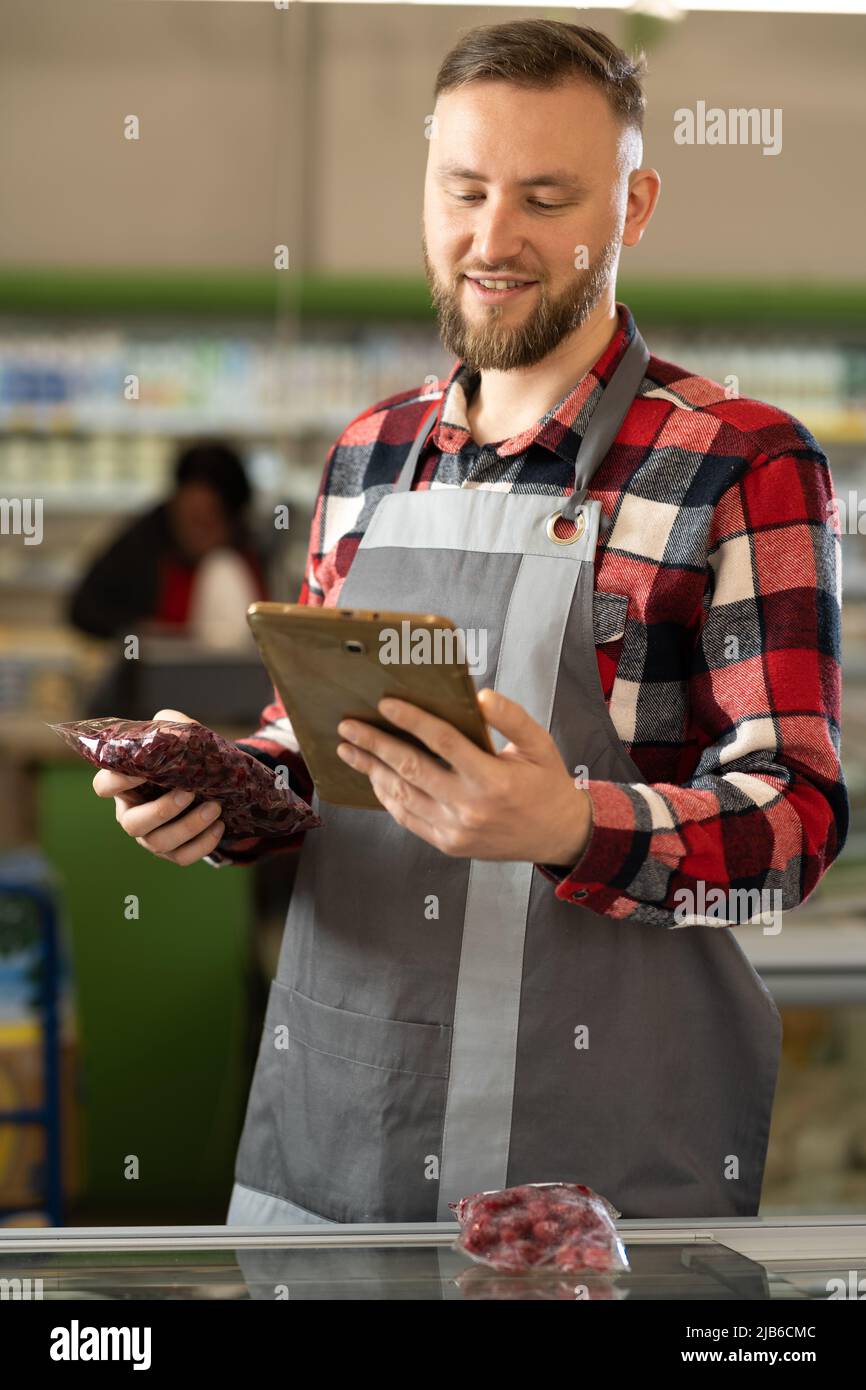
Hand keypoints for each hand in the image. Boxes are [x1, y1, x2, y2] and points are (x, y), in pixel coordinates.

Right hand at [91, 707, 224, 866]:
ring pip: (159, 842)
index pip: (103, 786)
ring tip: (215, 807)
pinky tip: (219, 827)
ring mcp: (150, 837)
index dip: (117, 781)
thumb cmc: (185, 762)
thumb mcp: (179, 739)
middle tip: (189, 792)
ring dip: (189, 826)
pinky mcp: (172, 852)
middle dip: (161, 810)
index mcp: (125, 786)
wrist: (213, 784)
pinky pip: (182, 857)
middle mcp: (132, 814)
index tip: (142, 770)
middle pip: (132, 824)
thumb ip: (170, 726)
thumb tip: (166, 722)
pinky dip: (202, 845)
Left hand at [335, 688, 590, 863]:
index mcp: (492, 779)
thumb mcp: (539, 744)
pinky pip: (408, 818)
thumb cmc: (546, 784)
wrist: (557, 835)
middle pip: (411, 769)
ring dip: (372, 771)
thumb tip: (480, 696)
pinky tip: (374, 778)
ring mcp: (455, 830)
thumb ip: (511, 718)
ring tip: (349, 750)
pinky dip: (387, 797)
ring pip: (402, 796)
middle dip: (375, 744)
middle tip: (348, 726)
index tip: (386, 703)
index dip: (411, 720)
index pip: (442, 742)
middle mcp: (470, 807)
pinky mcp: (448, 844)